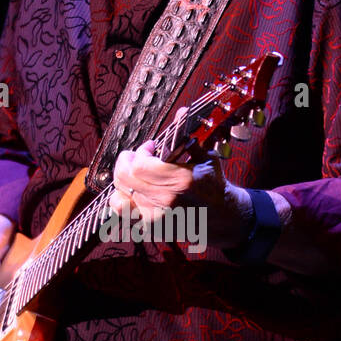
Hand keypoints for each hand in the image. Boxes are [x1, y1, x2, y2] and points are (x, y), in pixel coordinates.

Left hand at [110, 129, 253, 249]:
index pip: (139, 163)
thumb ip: (188, 137)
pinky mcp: (151, 228)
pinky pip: (121, 214)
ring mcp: (156, 217)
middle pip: (124, 177)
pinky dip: (120, 201)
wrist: (223, 218)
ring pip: (118, 195)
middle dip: (125, 161)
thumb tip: (181, 112)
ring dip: (122, 181)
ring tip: (133, 175)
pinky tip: (131, 192)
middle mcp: (165, 200)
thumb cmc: (214, 186)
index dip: (140, 151)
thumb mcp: (207, 158)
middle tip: (135, 157)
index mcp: (180, 180)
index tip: (150, 147)